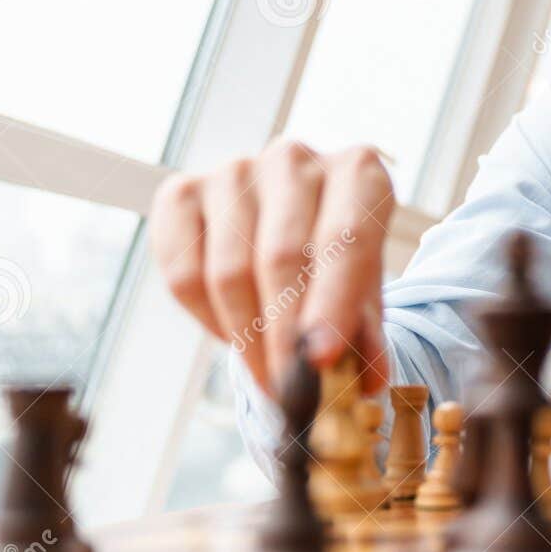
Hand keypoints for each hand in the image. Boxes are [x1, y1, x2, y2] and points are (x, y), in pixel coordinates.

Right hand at [148, 142, 394, 399]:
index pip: (346, 239)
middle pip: (282, 256)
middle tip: (288, 391)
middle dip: (283, 335)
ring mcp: (234, 170)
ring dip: (246, 337)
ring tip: (268, 376)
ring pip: (229, 269)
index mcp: (358, 172)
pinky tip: (232, 333)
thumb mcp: (365, 296)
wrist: (294, 231)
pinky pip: (182, 268)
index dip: (333, 302)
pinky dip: (205, 316)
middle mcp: (295, 160)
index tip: (320, 358)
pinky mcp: (181, 190)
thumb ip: (369, 335)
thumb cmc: (338, 265)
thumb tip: (367, 381)